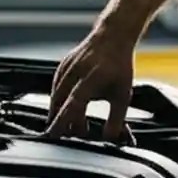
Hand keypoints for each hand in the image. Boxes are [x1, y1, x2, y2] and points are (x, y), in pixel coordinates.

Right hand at [46, 23, 137, 142]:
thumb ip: (116, 119)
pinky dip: (58, 101)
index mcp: (92, 78)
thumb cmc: (119, 67)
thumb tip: (109, 139)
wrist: (113, 37)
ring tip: (67, 126)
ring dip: (58, 112)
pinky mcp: (62, 65)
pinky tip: (63, 109)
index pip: (73, 103)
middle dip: (60, 121)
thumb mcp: (123, 95)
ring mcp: (66, 67)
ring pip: (55, 96)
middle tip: (68, 136)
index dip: (63, 120)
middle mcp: (75, 72)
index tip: (55, 135)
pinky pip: (55, 87)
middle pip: (60, 102)